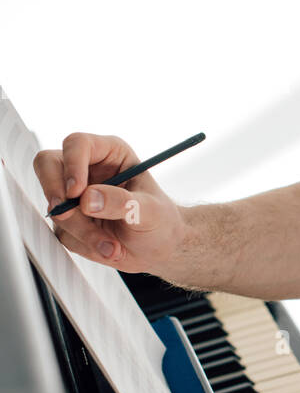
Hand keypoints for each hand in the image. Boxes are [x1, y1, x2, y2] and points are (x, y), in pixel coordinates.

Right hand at [33, 132, 187, 273]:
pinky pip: (62, 232)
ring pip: (55, 206)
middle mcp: (86, 169)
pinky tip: (109, 248)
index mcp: (109, 153)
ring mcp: (73, 196)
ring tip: (114, 246)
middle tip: (66, 214)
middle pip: (47, 165)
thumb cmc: (160, 220)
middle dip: (54, 191)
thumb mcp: (150, 210)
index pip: (77, 144)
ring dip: (81, 230)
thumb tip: (87, 200)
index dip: (72, 165)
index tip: (76, 191)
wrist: (159, 247)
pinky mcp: (69, 220)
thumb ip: (122, 202)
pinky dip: (84, 244)